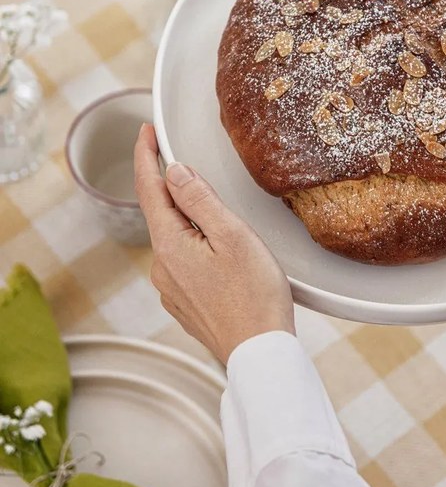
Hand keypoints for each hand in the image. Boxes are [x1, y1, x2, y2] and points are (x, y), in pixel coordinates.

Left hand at [134, 124, 294, 364]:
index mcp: (169, 245)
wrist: (260, 354)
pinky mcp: (186, 303)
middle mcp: (162, 267)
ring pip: (176, 238)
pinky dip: (198, 244)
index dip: (145, 156)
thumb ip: (200, 200)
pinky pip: (185, 261)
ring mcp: (172, 288)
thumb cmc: (254, 296)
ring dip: (191, 219)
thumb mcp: (232, 235)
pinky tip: (223, 251)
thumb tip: (174, 172)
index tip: (145, 132)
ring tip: (219, 213)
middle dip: (173, 187)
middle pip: (162, 212)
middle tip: (189, 161)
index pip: (149, 188)